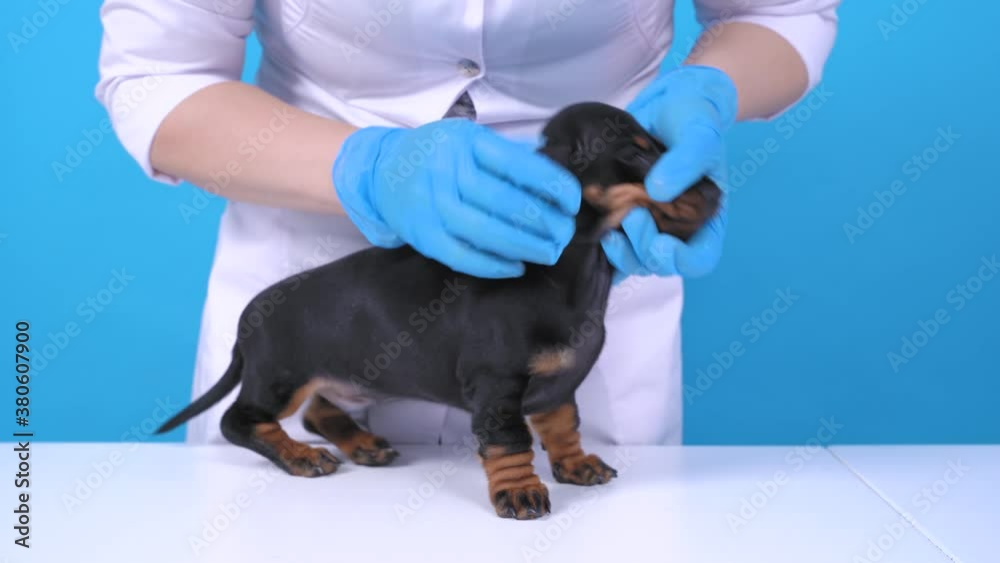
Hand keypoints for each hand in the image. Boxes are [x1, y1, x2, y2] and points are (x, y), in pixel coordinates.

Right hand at [333, 119, 580, 277]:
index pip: (520, 166)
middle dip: (544, 222)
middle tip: (565, 233)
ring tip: (549, 252)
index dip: (552, 186)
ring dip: (525, 246)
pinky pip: (464, 256)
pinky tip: (517, 266)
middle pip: (506, 202)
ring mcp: (432, 205)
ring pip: (487, 231)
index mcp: (466, 142)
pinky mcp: (424, 235)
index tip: (572, 202)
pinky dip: (494, 264)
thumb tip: (557, 181)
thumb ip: (509, 156)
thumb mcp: (469, 140)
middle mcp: (447, 171)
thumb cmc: (437, 155)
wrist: (381, 172)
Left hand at [601, 65, 736, 282]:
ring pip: (633, 260)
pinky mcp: (621, 216)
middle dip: (643, 250)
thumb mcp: (699, 132)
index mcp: (705, 218)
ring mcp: (648, 224)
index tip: (660, 243)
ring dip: (619, 251)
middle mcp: (677, 228)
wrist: (668, 104)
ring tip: (607, 226)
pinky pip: (612, 245)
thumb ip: (686, 160)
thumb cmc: (693, 118)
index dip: (680, 261)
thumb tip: (658, 192)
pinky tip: (590, 229)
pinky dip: (600, 246)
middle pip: (661, 265)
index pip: (699, 259)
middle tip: (630, 217)